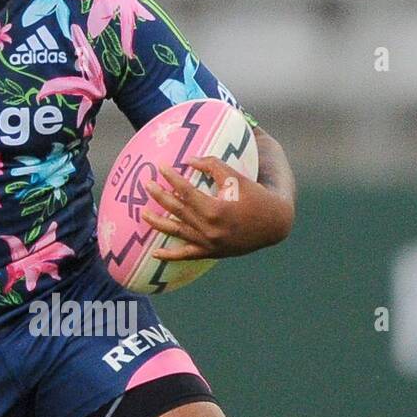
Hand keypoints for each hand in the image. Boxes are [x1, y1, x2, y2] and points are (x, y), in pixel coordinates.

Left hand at [141, 131, 294, 260]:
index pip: (185, 191)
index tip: (160, 167)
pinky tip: (155, 253)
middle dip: (159, 196)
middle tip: (146, 184)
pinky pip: (187, 255)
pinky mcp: (211, 252)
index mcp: (215, 209)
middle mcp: (209, 229)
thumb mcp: (236, 176)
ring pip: (177, 232)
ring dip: (158, 223)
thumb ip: (212, 165)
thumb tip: (188, 160)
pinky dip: (170, 255)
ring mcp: (209, 243)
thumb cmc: (256, 196)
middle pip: (177, 210)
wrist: (274, 224)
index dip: (171, 178)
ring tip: (143, 213)